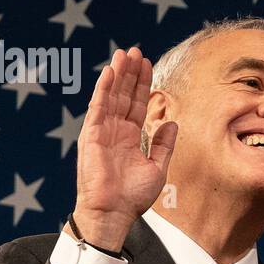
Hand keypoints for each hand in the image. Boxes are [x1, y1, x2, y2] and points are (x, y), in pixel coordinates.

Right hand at [72, 47, 177, 251]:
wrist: (114, 213)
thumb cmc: (133, 197)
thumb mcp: (157, 167)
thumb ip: (164, 144)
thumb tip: (172, 122)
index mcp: (130, 137)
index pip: (137, 104)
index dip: (143, 85)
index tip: (148, 65)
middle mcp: (115, 131)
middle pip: (124, 95)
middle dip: (130, 73)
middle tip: (136, 51)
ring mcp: (102, 132)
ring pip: (111, 96)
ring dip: (118, 74)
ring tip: (124, 54)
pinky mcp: (91, 136)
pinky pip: (98, 108)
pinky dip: (103, 89)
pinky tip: (110, 72)